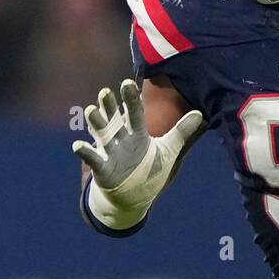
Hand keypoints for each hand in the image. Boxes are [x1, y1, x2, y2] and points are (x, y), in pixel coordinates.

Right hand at [72, 80, 204, 224]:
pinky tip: (78, 145)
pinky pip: (92, 159)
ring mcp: (110, 152)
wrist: (134, 196)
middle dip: (110, 107)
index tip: (128, 83)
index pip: (134, 113)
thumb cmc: (150, 169)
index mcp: (137, 134)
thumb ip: (182, 132)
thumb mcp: (168, 150)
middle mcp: (121, 139)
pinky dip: (84, 152)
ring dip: (96, 123)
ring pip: (101, 134)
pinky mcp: (102, 168)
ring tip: (91, 110)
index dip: (131, 100)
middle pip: (114, 119)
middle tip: (105, 92)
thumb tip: (200, 115)